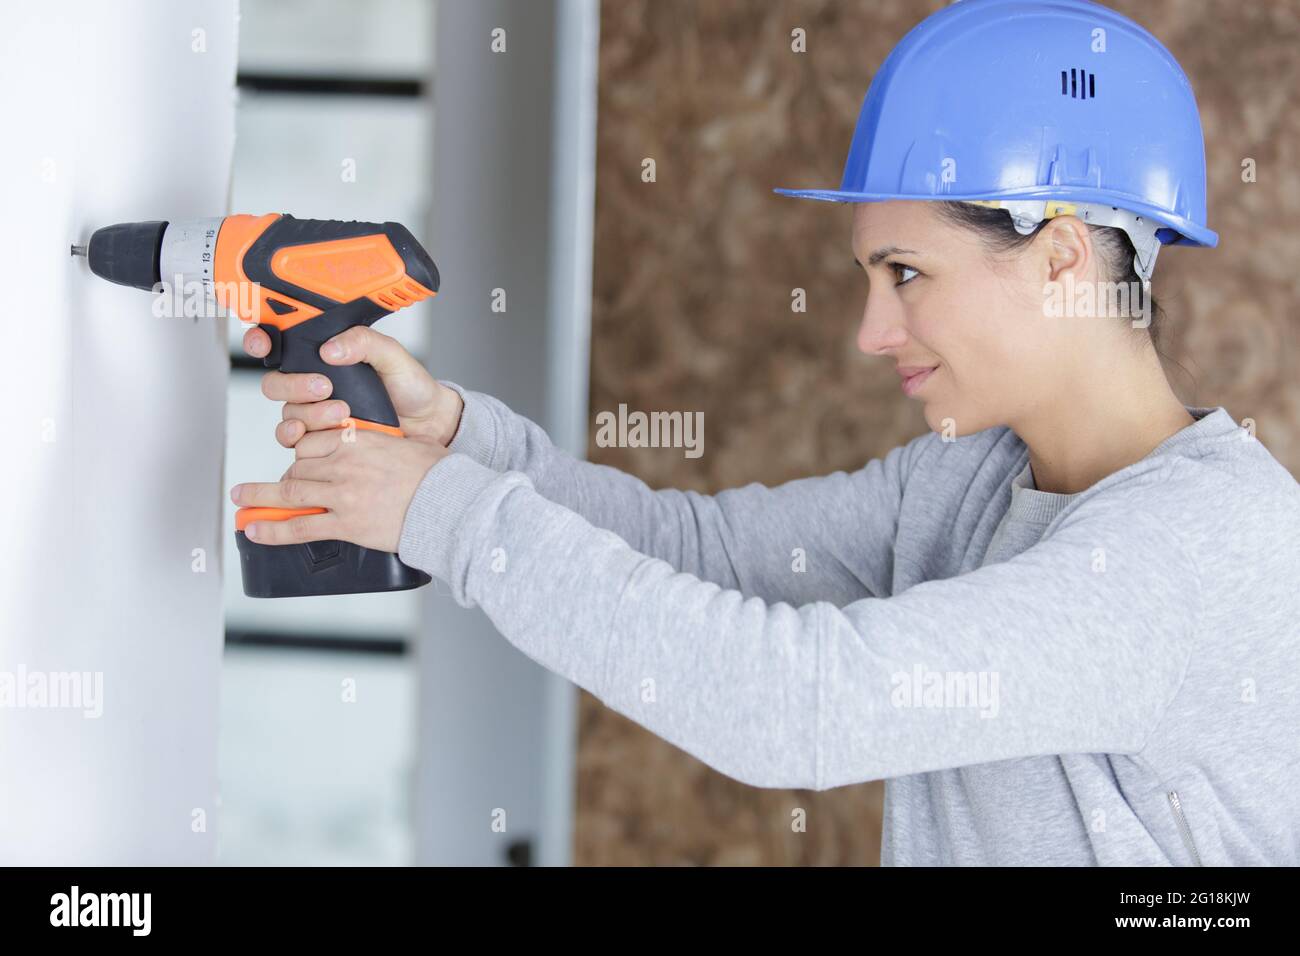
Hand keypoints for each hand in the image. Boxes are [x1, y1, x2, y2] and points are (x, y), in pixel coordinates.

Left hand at [231, 425, 450, 552]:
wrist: (449, 504)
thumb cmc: (438, 476)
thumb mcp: (409, 445)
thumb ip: (384, 444)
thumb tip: (382, 449)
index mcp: (358, 439)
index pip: (314, 441)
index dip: (303, 453)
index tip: (301, 461)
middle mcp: (344, 463)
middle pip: (299, 467)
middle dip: (287, 478)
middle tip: (278, 489)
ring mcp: (342, 494)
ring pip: (289, 493)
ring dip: (261, 498)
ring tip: (242, 500)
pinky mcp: (345, 523)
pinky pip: (298, 526)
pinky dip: (271, 529)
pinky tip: (253, 528)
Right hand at [243, 325, 464, 448]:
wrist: (428, 423)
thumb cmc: (410, 387)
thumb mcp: (392, 355)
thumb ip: (364, 342)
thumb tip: (331, 349)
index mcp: (325, 356)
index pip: (281, 345)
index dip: (260, 340)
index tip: (262, 342)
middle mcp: (313, 384)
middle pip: (276, 383)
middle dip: (294, 385)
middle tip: (324, 387)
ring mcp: (315, 413)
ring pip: (287, 414)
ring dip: (309, 414)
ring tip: (342, 413)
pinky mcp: (321, 441)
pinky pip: (296, 442)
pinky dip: (304, 440)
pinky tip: (326, 435)